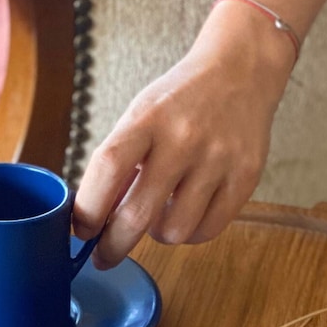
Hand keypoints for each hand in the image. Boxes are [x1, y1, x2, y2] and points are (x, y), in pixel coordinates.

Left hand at [73, 3, 293, 268]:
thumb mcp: (142, 116)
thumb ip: (120, 164)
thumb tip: (97, 220)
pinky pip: (208, 231)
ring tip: (161, 213)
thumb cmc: (181, 101)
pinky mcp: (244, 178)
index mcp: (148, 118)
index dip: (89, 209)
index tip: (81, 230)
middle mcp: (183, 138)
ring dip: (159, 234)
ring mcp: (217, 159)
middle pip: (138, 215)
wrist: (240, 70)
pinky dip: (192, 232)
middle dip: (113, 246)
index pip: (108, 168)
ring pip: (174, 232)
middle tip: (104, 256)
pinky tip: (188, 212)